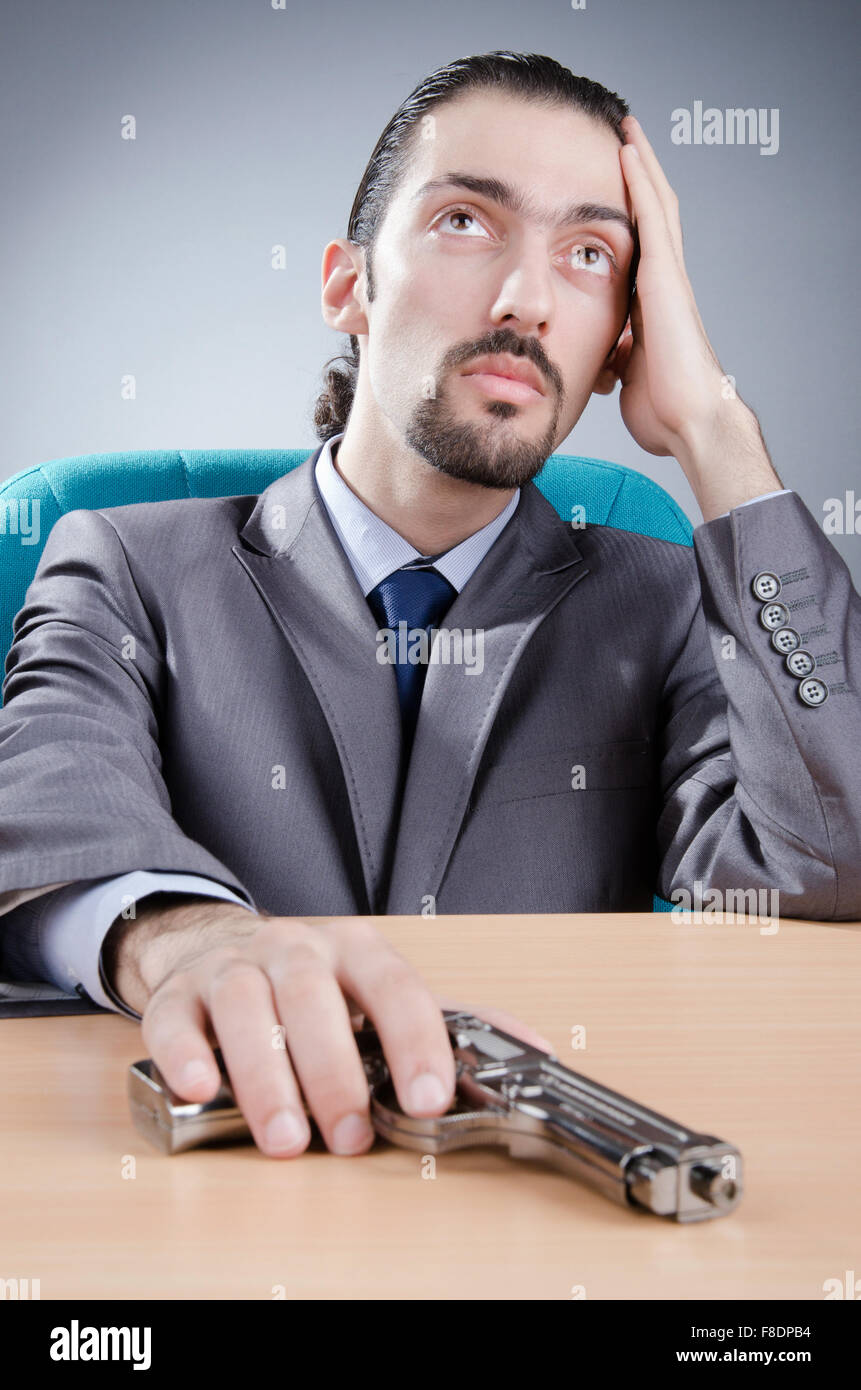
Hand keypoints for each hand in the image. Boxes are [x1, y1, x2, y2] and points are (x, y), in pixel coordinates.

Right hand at [110, 900, 550, 1158]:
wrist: (215, 943)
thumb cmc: (314, 982)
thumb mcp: (382, 990)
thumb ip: (449, 1022)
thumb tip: (535, 1051)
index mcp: (356, 950)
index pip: (394, 988)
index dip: (415, 1042)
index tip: (430, 1099)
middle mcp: (295, 950)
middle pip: (314, 999)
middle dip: (334, 1070)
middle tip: (349, 1135)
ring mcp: (232, 968)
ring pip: (246, 1007)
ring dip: (266, 1074)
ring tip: (285, 1137)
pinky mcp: (178, 995)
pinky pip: (176, 1020)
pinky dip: (186, 1055)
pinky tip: (202, 1088)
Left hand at [610, 115, 742, 458]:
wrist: (688, 419)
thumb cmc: (662, 406)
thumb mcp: (624, 374)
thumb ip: (614, 356)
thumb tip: (600, 362)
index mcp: (651, 305)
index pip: (639, 246)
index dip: (628, 213)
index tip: (608, 185)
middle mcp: (662, 284)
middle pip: (651, 216)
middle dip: (636, 178)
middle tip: (620, 137)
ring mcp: (667, 276)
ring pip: (656, 205)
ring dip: (641, 165)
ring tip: (625, 127)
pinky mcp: (665, 277)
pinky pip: (653, 217)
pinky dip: (641, 182)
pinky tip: (628, 150)